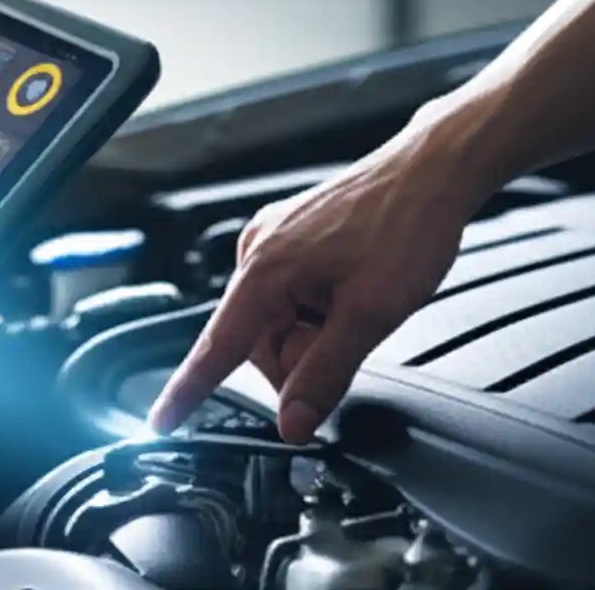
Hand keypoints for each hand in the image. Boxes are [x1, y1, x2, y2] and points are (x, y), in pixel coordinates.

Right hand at [149, 116, 489, 443]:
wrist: (434, 171)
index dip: (189, 390)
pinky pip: (291, 298)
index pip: (218, 347)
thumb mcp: (372, 313)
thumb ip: (325, 375)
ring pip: (278, 323)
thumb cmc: (406, 223)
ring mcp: (274, 241)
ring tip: (358, 302)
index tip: (161, 422)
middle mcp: (259, 250)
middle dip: (302, 355)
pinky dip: (319, 309)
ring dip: (315, 332)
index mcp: (266, 268)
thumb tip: (292, 422)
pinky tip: (352, 289)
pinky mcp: (292, 239)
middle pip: (259, 343)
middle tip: (352, 332)